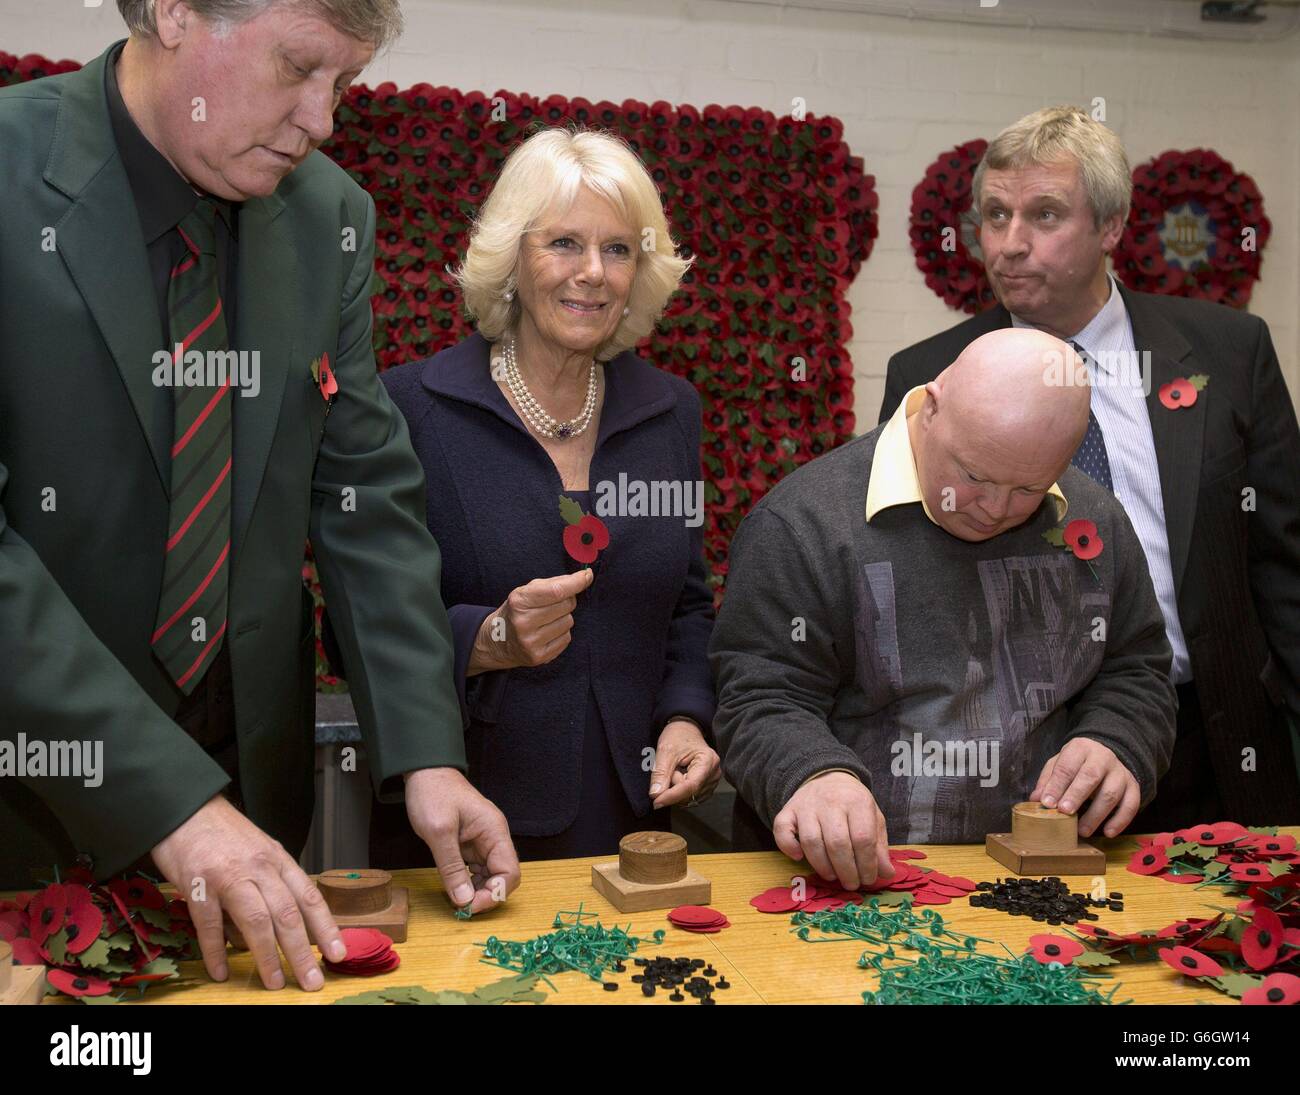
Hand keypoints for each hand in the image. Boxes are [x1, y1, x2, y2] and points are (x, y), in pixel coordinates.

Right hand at [151, 795, 344, 990]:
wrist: (185, 809)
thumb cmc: (224, 833)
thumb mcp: (259, 850)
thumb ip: (272, 883)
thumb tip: (283, 924)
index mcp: (278, 859)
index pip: (309, 896)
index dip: (326, 927)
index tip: (338, 952)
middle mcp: (259, 867)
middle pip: (287, 914)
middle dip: (302, 951)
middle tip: (311, 981)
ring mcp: (229, 876)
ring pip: (256, 920)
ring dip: (267, 956)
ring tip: (275, 982)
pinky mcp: (198, 885)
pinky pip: (210, 925)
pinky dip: (216, 952)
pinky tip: (221, 971)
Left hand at [403, 767, 520, 913]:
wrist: (425, 772)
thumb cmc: (433, 794)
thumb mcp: (438, 831)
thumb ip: (451, 867)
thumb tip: (463, 900)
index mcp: (494, 832)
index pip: (510, 872)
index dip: (495, 894)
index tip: (470, 906)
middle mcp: (494, 838)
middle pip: (503, 878)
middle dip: (486, 896)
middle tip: (462, 908)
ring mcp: (483, 843)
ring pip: (490, 877)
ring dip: (477, 893)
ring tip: (456, 902)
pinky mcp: (470, 846)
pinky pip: (476, 871)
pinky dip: (468, 884)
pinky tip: (454, 890)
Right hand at [468, 569, 593, 673]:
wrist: (497, 641)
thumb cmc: (517, 611)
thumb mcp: (526, 591)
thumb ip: (553, 583)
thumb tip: (584, 577)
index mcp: (519, 602)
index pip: (557, 591)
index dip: (577, 582)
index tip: (587, 575)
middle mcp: (524, 623)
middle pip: (566, 605)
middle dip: (567, 600)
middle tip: (554, 603)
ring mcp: (531, 642)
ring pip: (569, 622)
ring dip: (563, 617)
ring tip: (547, 620)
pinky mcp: (539, 657)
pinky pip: (567, 638)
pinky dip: (561, 633)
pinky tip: (547, 632)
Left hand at [648, 720, 720, 808]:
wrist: (686, 731)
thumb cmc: (678, 737)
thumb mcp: (665, 750)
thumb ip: (660, 773)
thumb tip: (656, 795)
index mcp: (708, 761)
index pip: (690, 786)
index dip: (672, 796)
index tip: (656, 801)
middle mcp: (714, 774)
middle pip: (689, 793)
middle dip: (673, 785)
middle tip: (671, 767)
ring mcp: (712, 782)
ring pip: (688, 798)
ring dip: (676, 788)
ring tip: (677, 770)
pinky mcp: (706, 788)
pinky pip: (689, 798)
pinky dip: (679, 791)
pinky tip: (680, 777)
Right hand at [772, 772, 893, 891]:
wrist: (827, 778)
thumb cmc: (853, 804)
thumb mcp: (873, 818)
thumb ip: (879, 846)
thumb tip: (887, 874)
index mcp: (856, 801)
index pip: (863, 838)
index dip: (867, 864)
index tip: (868, 879)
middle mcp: (830, 801)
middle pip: (837, 843)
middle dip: (846, 870)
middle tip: (851, 884)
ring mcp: (806, 805)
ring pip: (811, 841)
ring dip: (822, 866)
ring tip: (832, 876)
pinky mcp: (788, 810)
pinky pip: (782, 830)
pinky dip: (789, 847)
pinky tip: (799, 857)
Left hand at [1030, 737, 1139, 838]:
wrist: (1105, 754)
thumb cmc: (1076, 763)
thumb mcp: (1059, 763)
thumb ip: (1047, 780)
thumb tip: (1036, 800)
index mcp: (1080, 748)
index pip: (1067, 766)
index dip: (1057, 785)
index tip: (1047, 803)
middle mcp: (1103, 758)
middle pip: (1091, 776)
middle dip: (1077, 795)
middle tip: (1064, 812)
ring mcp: (1120, 772)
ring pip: (1111, 793)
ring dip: (1096, 814)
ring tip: (1081, 830)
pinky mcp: (1133, 786)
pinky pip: (1131, 804)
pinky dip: (1120, 821)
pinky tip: (1107, 832)